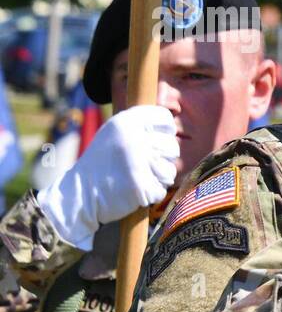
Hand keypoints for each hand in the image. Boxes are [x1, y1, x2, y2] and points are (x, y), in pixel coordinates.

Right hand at [36, 105, 179, 249]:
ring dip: (158, 177)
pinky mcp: (143, 186)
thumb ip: (139, 127)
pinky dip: (151, 193)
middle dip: (163, 158)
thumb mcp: (113, 134)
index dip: (166, 130)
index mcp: (125, 122)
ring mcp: (139, 162)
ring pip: (170, 169)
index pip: (164, 117)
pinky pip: (162, 189)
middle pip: (172, 146)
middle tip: (141, 164)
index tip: (158, 138)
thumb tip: (170, 125)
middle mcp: (134, 138)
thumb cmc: (101, 163)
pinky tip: (133, 190)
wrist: (79, 194)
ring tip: (136, 177)